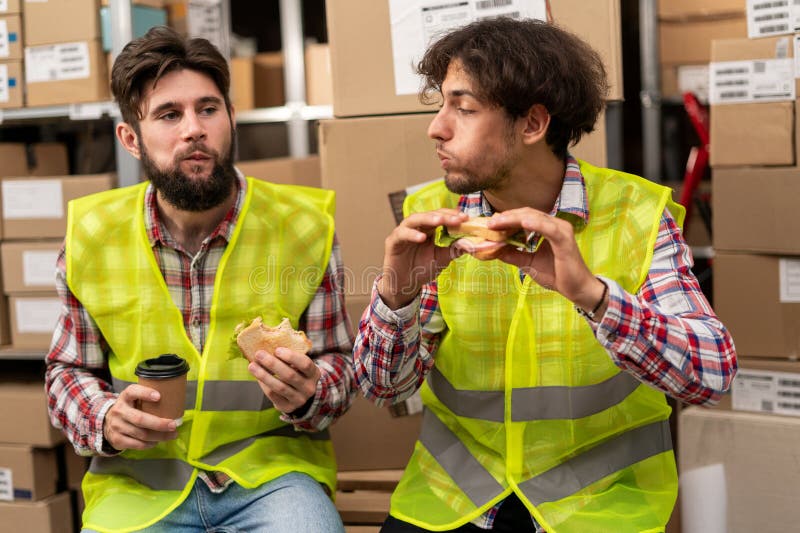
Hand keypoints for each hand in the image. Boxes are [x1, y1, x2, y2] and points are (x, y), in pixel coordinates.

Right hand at [103, 384, 178, 450]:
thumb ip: (148, 398)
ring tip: (171, 435)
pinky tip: (157, 441)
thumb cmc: (130, 408)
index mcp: (125, 397)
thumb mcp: (134, 399)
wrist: (108, 422)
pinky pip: (137, 444)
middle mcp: (119, 410)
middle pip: (140, 419)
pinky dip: (150, 444)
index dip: (145, 393)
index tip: (159, 396)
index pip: (133, 392)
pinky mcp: (117, 439)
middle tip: (173, 425)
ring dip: (159, 436)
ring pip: (141, 434)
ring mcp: (116, 426)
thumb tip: (175, 402)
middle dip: (159, 423)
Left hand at [248, 347, 320, 412]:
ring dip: (264, 375)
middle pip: (289, 375)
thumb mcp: (300, 367)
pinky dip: (264, 384)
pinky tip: (258, 376)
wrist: (302, 397)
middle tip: (259, 354)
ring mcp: (299, 399)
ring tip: (252, 366)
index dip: (291, 356)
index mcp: (314, 373)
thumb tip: (268, 347)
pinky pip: (273, 395)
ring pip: (279, 387)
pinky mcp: (288, 407)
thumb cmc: (298, 375)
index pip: (305, 364)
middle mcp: (309, 388)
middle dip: (272, 364)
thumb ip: (289, 358)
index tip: (277, 349)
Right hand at [378, 208, 466, 308]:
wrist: (405, 285)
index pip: (441, 216)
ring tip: (440, 221)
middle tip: (458, 219)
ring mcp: (403, 232)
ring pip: (415, 219)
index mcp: (428, 228)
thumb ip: (457, 249)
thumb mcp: (443, 258)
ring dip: (428, 219)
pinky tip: (421, 238)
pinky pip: (401, 234)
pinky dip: (411, 234)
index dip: (453, 215)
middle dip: (444, 216)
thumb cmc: (422, 269)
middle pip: (430, 215)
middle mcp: (416, 227)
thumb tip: (479, 245)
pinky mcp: (393, 242)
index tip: (467, 218)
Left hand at [486, 208, 606, 310]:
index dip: (507, 218)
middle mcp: (555, 224)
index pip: (524, 216)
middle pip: (527, 213)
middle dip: (507, 216)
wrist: (577, 288)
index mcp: (548, 228)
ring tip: (497, 222)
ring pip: (534, 217)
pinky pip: (547, 228)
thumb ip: (512, 254)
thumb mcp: (529, 263)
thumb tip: (493, 248)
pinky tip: (521, 223)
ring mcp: (561, 229)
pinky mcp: (564, 238)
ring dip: (514, 219)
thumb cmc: (556, 275)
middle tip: (489, 222)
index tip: (490, 223)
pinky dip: (533, 224)